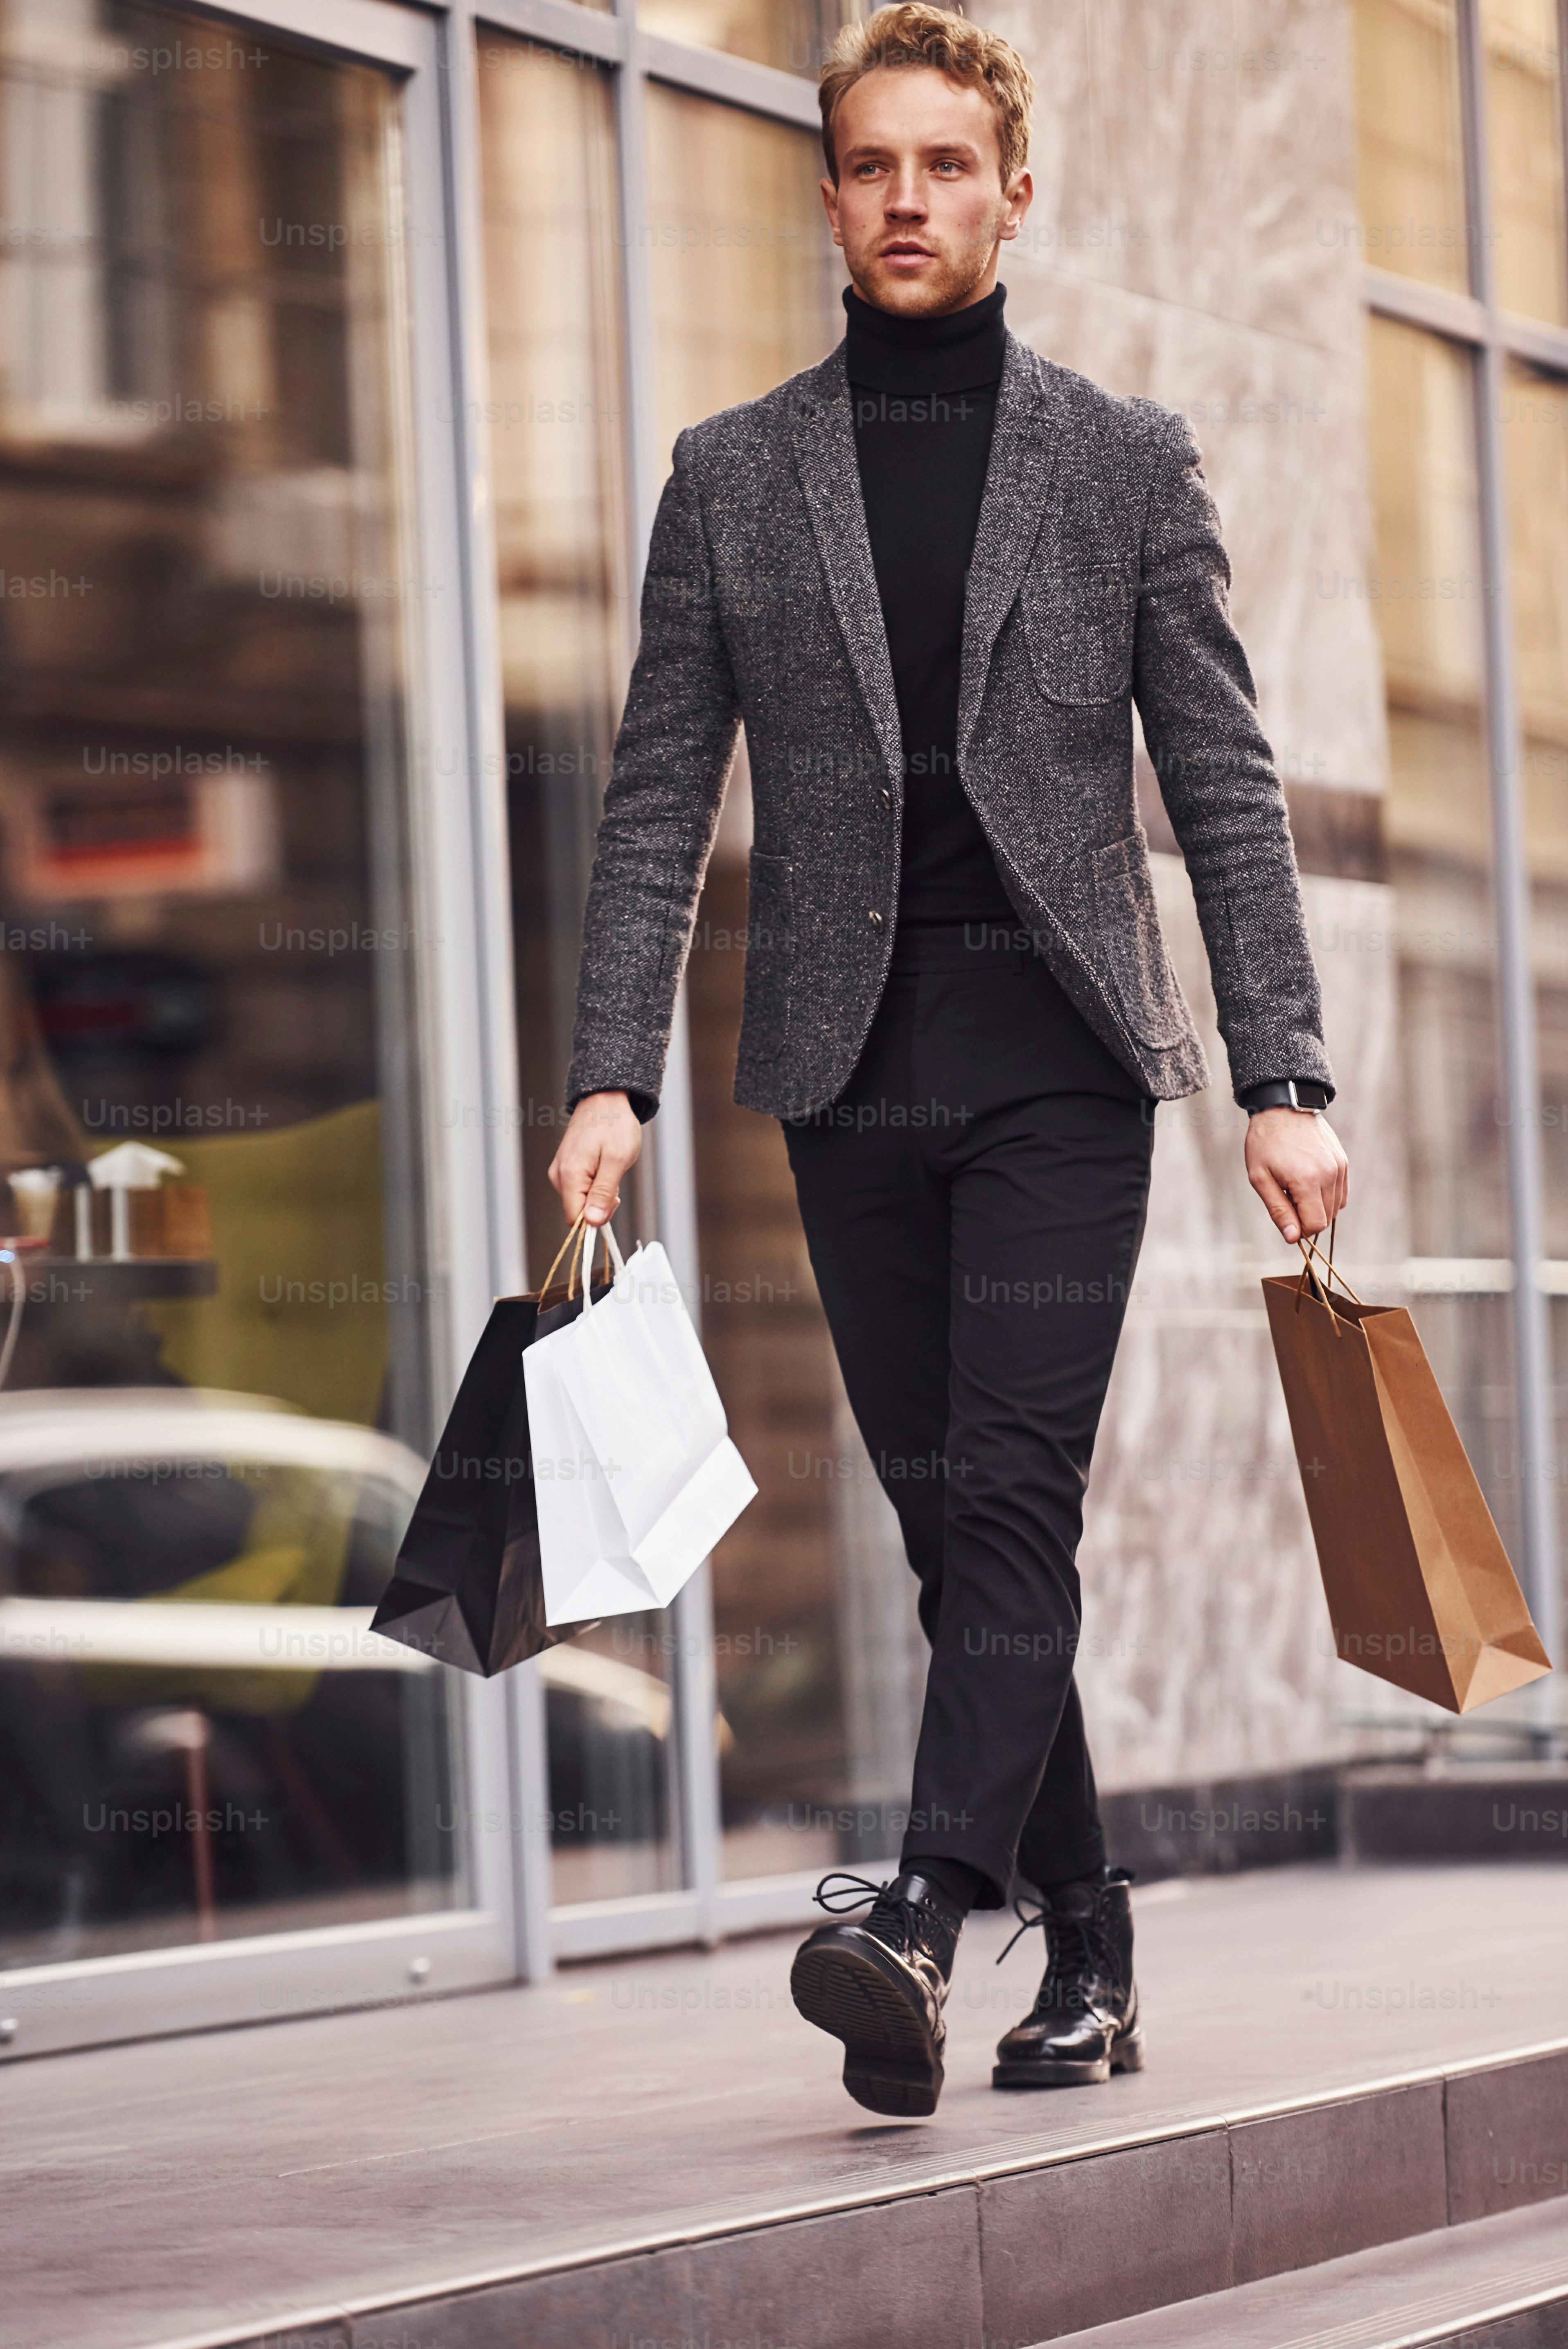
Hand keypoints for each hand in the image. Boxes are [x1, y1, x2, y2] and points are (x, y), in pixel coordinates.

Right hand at [548, 1091, 641, 1225]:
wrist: (606, 1099)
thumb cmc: (614, 1125)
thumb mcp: (617, 1160)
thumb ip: (603, 1193)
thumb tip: (592, 1221)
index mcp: (569, 1175)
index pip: (575, 1218)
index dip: (597, 1217)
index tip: (614, 1200)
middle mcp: (559, 1174)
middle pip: (578, 1210)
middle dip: (599, 1203)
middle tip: (614, 1178)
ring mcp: (560, 1170)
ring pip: (580, 1199)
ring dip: (598, 1191)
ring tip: (609, 1166)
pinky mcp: (565, 1167)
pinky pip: (579, 1187)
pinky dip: (594, 1182)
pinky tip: (602, 1164)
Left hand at [1245, 1107, 1348, 1244]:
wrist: (1282, 1109)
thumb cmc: (1265, 1143)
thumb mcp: (1260, 1178)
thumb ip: (1278, 1210)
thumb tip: (1293, 1239)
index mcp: (1307, 1181)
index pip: (1315, 1225)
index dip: (1300, 1228)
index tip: (1286, 1214)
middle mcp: (1329, 1175)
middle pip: (1326, 1218)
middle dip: (1306, 1216)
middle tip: (1287, 1196)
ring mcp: (1339, 1167)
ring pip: (1335, 1207)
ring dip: (1317, 1206)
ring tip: (1297, 1185)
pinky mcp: (1343, 1162)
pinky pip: (1341, 1193)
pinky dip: (1327, 1195)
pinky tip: (1309, 1181)